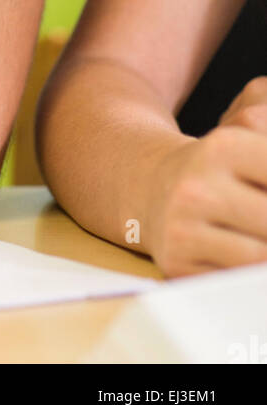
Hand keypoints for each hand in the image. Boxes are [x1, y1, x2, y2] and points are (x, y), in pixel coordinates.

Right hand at [144, 76, 266, 275]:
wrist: (150, 186)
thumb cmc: (217, 165)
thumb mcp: (249, 130)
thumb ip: (266, 125)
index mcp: (224, 147)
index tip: (266, 188)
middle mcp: (198, 187)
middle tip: (265, 216)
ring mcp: (184, 227)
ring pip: (259, 257)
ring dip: (266, 253)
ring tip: (259, 231)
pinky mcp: (178, 262)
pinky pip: (234, 279)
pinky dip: (250, 274)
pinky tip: (249, 258)